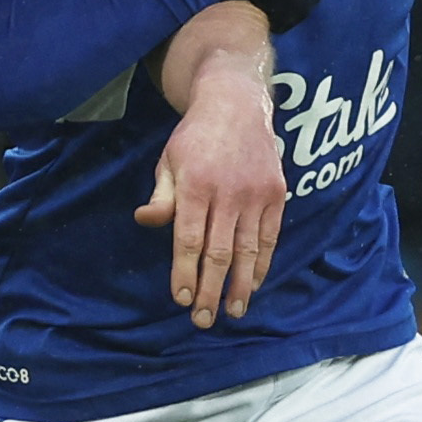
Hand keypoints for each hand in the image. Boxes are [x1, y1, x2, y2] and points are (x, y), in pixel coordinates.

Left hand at [137, 22, 283, 327]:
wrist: (236, 103)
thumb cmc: (195, 137)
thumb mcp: (169, 161)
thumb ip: (161, 196)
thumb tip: (145, 222)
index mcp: (195, 186)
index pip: (188, 240)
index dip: (184, 272)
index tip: (181, 299)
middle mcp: (227, 193)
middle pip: (219, 252)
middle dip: (211, 290)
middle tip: (204, 319)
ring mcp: (255, 194)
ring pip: (247, 250)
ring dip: (241, 285)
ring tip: (233, 312)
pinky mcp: (275, 193)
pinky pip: (270, 236)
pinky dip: (262, 263)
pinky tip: (255, 284)